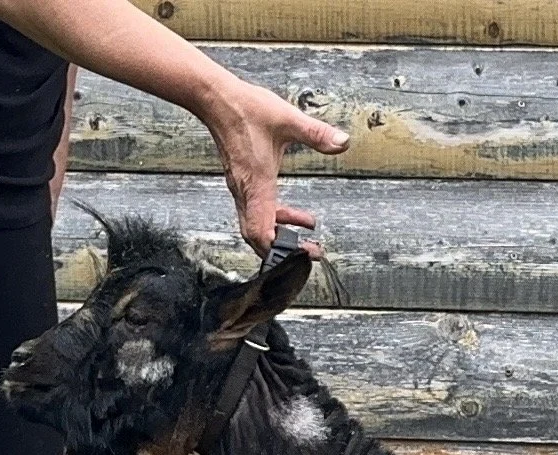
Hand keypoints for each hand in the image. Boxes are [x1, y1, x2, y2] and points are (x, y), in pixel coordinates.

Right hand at [202, 78, 347, 253]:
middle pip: (257, 237)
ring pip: (255, 225)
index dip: (280, 251)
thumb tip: (342, 141)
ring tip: (306, 225)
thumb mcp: (288, 119)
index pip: (262, 233)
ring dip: (280, 231)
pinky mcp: (241, 180)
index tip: (303, 253)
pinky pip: (255, 210)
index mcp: (257, 183)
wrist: (215, 98)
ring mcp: (241, 187)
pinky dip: (273, 216)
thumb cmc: (245, 109)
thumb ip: (317, 133)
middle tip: (307, 250)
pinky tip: (288, 208)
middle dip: (282, 249)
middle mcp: (246, 190)